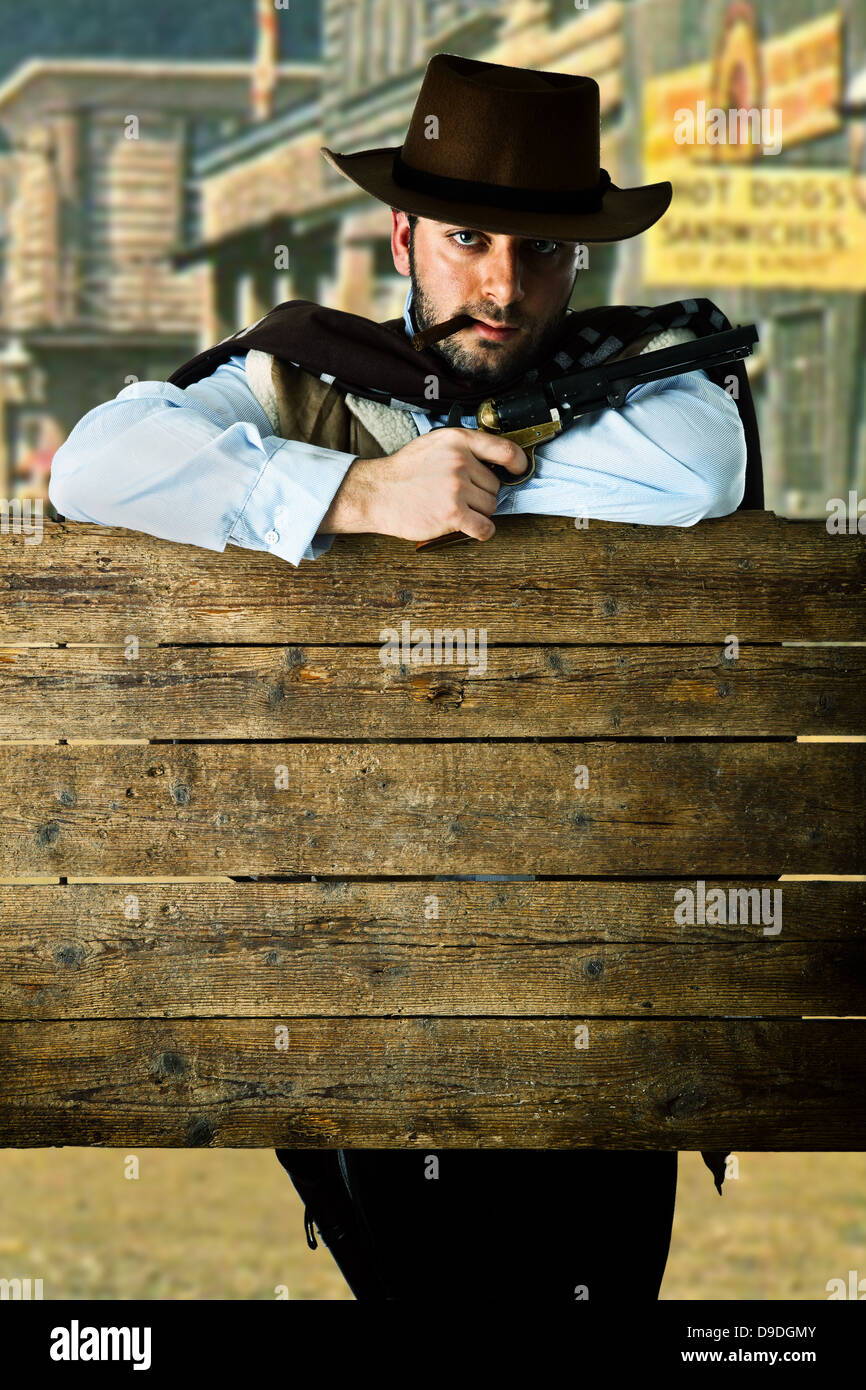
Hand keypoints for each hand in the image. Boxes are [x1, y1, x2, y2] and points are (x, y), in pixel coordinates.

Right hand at [319, 428, 527, 542]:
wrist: (377, 493)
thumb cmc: (405, 472)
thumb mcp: (434, 444)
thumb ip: (463, 448)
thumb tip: (494, 461)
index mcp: (457, 440)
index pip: (504, 450)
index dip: (518, 463)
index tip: (519, 470)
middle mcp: (460, 462)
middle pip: (495, 486)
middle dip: (481, 494)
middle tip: (457, 495)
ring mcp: (456, 488)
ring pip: (490, 507)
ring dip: (478, 513)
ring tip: (453, 508)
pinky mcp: (452, 514)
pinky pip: (485, 528)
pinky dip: (482, 532)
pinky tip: (472, 529)